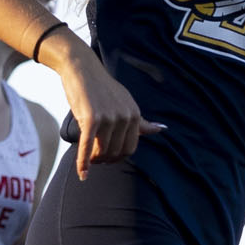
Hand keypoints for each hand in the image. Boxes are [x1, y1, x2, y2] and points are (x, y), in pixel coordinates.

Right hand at [56, 42, 162, 177]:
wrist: (82, 70)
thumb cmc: (103, 89)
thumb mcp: (126, 104)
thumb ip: (141, 121)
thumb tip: (162, 129)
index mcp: (135, 115)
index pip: (130, 148)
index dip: (118, 157)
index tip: (109, 158)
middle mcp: (125, 117)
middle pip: (116, 152)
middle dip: (105, 159)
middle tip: (96, 160)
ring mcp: (109, 118)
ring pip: (102, 151)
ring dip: (94, 160)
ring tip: (89, 160)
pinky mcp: (91, 118)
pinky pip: (87, 147)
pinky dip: (83, 163)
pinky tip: (82, 174)